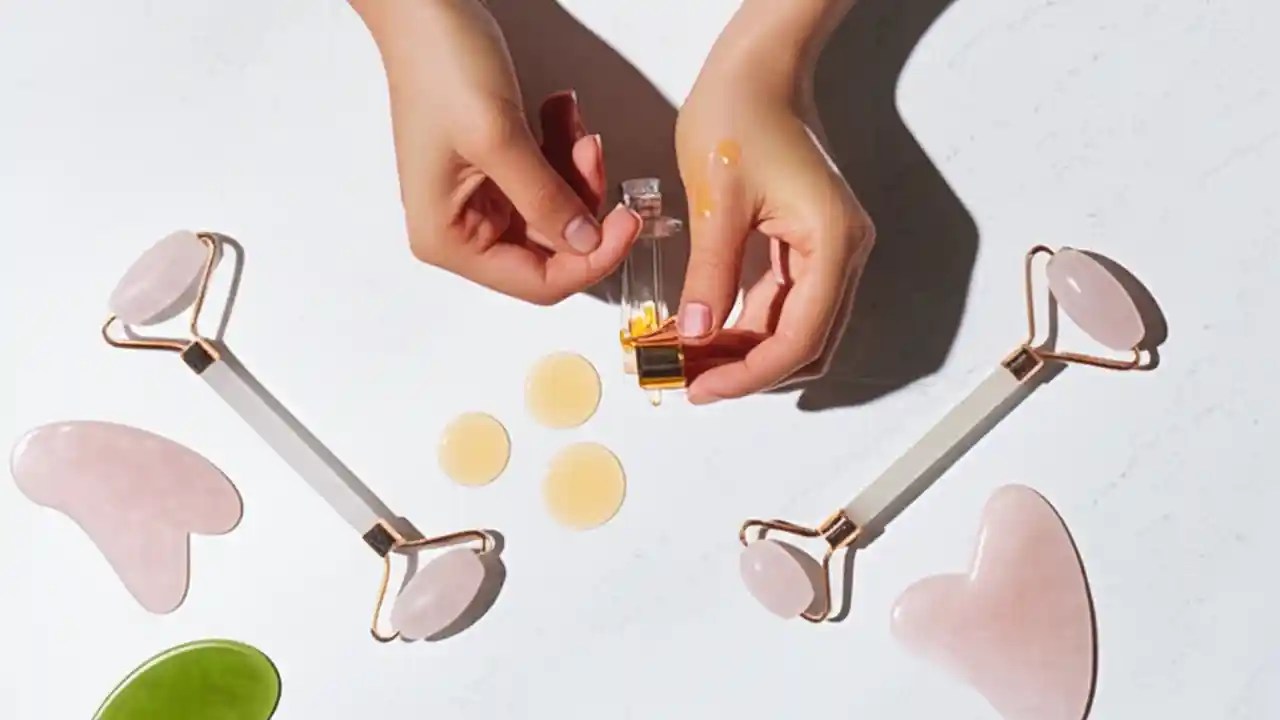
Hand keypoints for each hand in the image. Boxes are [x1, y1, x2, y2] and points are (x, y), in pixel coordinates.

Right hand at [351, 0, 639, 304]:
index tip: (627, 223)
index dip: (591, 259)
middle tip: (593, 154)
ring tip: (573, 124)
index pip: (538, 282)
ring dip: (576, 169)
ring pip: (559, 212)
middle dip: (583, 202)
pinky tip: (559, 114)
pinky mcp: (498, 174)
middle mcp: (462, 230)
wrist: (423, 10)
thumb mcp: (499, 137)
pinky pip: (550, 181)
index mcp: (448, 238)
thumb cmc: (438, 65)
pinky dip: (564, 150)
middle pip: (554, 249)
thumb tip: (587, 243)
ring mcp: (481, 202)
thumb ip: (545, 199)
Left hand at [674, 5, 874, 403]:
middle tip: (685, 382)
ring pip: (792, 329)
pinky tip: (699, 332)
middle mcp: (842, 252)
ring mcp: (828, 251)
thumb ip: (710, 271)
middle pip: (803, 344)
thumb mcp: (717, 197)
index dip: (749, 374)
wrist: (758, 67)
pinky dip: (744, 325)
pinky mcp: (806, 246)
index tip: (699, 388)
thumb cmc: (742, 112)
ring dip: (743, 353)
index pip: (800, 338)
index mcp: (832, 241)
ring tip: (684, 362)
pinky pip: (781, 304)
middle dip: (745, 372)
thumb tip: (696, 335)